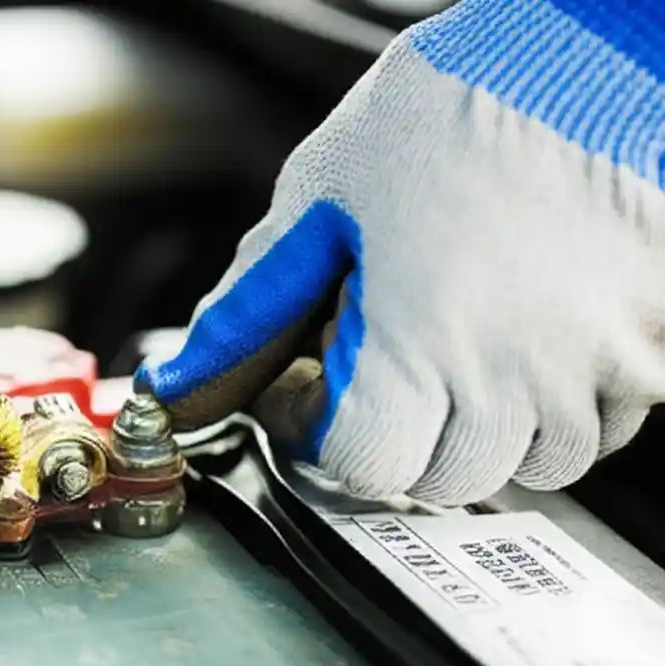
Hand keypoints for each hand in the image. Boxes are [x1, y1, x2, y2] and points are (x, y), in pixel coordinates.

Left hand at [137, 0, 664, 504]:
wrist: (596, 50)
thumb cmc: (461, 104)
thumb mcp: (321, 198)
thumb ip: (250, 307)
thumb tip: (183, 381)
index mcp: (419, 347)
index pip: (355, 463)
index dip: (310, 427)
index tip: (303, 381)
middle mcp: (515, 377)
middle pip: (440, 478)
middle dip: (389, 434)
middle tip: (372, 364)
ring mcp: (597, 367)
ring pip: (532, 464)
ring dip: (479, 430)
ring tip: (452, 347)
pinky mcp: (653, 346)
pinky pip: (605, 424)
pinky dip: (557, 407)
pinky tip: (526, 340)